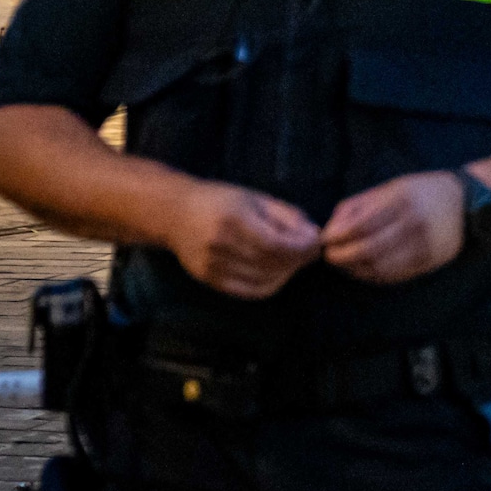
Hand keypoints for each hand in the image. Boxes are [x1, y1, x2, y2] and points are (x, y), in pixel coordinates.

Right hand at [167, 183, 322, 298]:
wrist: (174, 213)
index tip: (316, 243)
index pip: (276, 244)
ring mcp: (212, 265)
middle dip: (298, 260)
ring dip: (287, 274)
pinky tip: (277, 273)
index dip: (302, 248)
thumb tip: (315, 236)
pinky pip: (248, 292)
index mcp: (234, 219)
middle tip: (309, 252)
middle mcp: (220, 244)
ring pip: (263, 281)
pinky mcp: (208, 280)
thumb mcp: (256, 198)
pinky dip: (270, 285)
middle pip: (272, 264)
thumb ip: (287, 216)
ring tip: (293, 261)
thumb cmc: (220, 200)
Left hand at [321, 171, 465, 284]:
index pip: (360, 226)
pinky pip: (394, 276)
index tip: (324, 240)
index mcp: (402, 201)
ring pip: (380, 267)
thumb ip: (358, 205)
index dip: (337, 237)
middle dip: (342, 257)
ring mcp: (424, 246)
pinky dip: (373, 276)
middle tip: (330, 257)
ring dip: (355, 270)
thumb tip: (330, 230)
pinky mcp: (429, 263)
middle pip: (368, 250)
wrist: (466, 204)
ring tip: (344, 264)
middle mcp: (414, 224)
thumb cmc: (422, 192)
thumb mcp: (390, 187)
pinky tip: (364, 270)